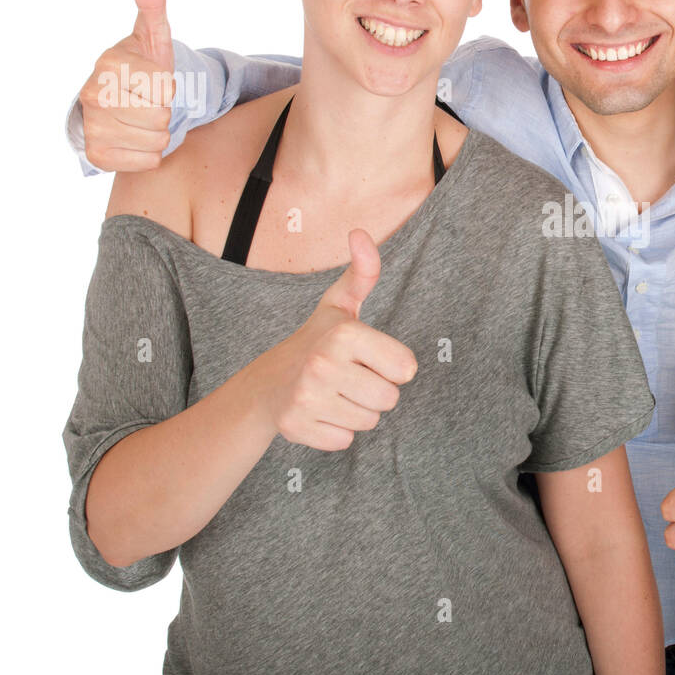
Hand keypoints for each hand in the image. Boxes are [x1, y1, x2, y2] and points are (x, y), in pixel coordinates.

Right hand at [78, 0, 176, 172]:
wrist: (117, 102)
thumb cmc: (141, 66)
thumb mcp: (152, 34)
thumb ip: (152, 2)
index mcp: (109, 63)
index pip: (165, 88)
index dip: (169, 86)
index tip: (154, 80)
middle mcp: (92, 94)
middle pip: (162, 116)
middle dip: (165, 110)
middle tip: (150, 101)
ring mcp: (92, 126)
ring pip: (158, 140)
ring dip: (160, 132)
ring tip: (143, 118)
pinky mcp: (96, 154)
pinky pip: (147, 161)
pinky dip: (149, 154)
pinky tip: (135, 138)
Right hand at [253, 229, 417, 451]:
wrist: (268, 383)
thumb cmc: (318, 341)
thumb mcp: (341, 305)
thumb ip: (363, 272)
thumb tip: (361, 233)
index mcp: (345, 333)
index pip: (407, 369)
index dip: (391, 365)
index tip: (366, 357)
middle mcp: (323, 364)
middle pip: (389, 399)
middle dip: (375, 392)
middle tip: (348, 378)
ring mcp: (307, 397)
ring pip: (369, 422)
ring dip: (356, 412)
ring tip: (334, 393)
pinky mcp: (296, 427)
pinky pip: (345, 440)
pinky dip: (335, 431)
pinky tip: (319, 411)